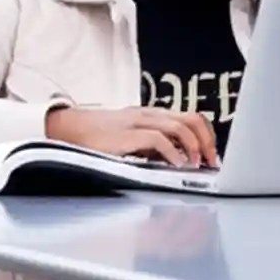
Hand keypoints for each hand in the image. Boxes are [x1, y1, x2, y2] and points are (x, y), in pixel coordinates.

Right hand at [45, 107, 218, 168]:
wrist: (68, 129)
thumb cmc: (101, 136)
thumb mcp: (134, 136)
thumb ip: (156, 143)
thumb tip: (181, 159)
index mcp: (154, 114)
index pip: (192, 117)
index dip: (207, 135)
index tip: (211, 155)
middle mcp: (151, 115)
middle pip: (193, 119)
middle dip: (207, 141)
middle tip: (211, 162)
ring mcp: (139, 122)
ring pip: (180, 126)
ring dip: (194, 147)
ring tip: (196, 164)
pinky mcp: (127, 135)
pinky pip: (158, 139)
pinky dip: (172, 153)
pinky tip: (177, 165)